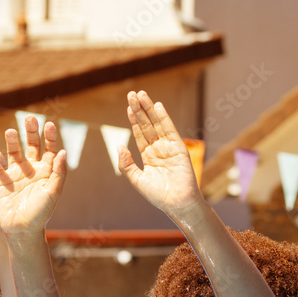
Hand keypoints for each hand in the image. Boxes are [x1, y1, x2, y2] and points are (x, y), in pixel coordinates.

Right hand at [0, 117, 66, 233]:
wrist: (21, 231)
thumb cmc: (40, 214)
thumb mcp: (52, 193)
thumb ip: (58, 172)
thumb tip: (62, 152)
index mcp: (47, 172)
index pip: (50, 149)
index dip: (50, 137)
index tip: (49, 125)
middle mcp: (32, 170)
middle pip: (32, 145)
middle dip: (31, 132)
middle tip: (29, 118)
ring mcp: (16, 174)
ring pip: (14, 152)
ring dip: (12, 141)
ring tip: (10, 131)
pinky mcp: (2, 181)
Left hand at [117, 90, 201, 213]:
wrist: (176, 203)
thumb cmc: (158, 195)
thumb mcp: (136, 179)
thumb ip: (126, 164)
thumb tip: (118, 145)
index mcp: (148, 156)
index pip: (140, 134)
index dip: (134, 120)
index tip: (128, 107)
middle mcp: (158, 149)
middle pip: (147, 125)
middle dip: (140, 109)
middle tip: (132, 94)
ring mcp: (169, 147)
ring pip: (157, 124)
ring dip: (149, 109)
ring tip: (141, 95)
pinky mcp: (178, 148)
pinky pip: (169, 130)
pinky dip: (163, 118)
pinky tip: (157, 106)